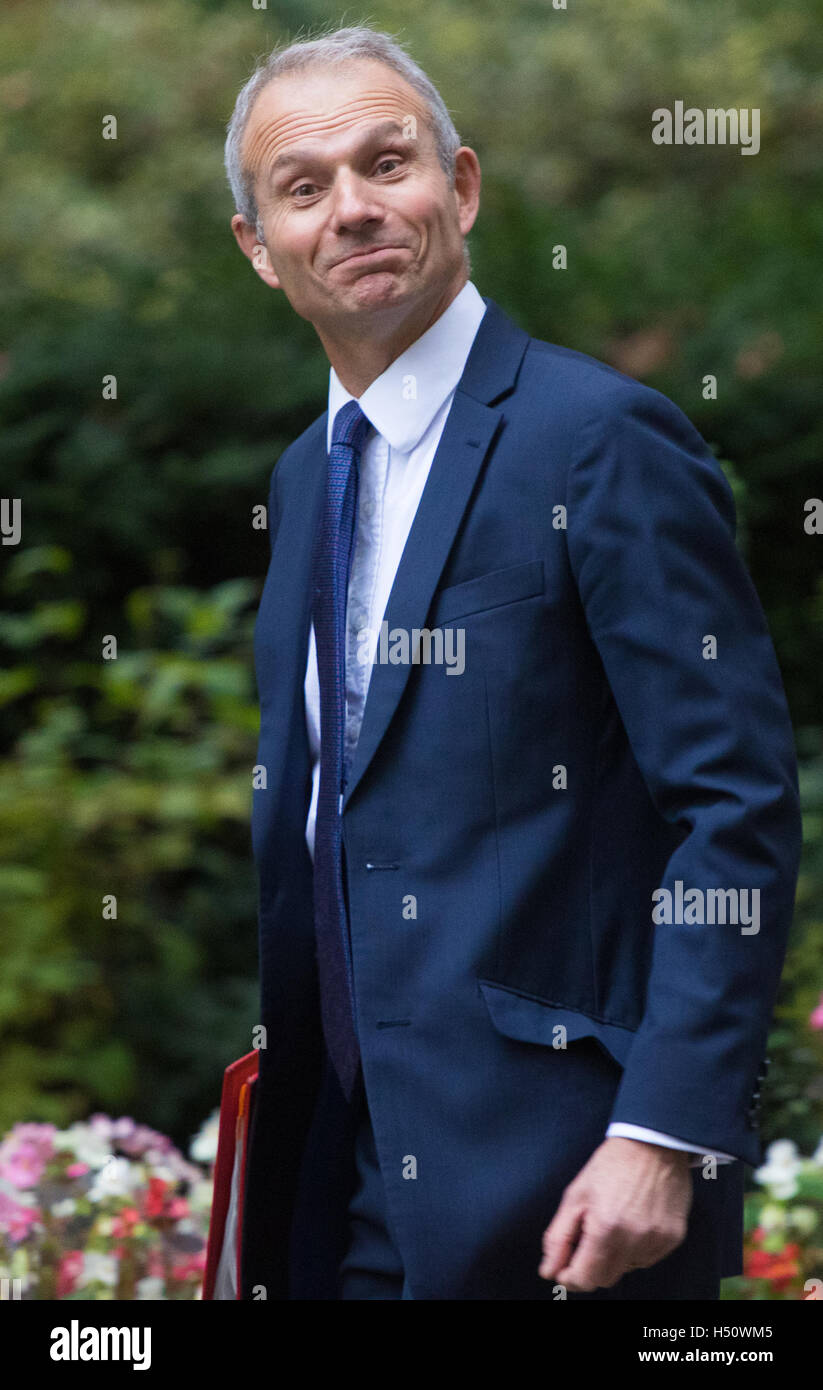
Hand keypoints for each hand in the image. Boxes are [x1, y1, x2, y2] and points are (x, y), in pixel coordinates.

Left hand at [538, 1137, 692, 1290]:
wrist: (653, 1143)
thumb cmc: (611, 1165)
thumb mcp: (575, 1195)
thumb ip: (558, 1238)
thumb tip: (548, 1271)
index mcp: (606, 1228)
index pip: (585, 1279)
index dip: (570, 1277)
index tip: (565, 1266)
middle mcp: (634, 1240)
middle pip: (606, 1279)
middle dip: (591, 1266)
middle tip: (587, 1238)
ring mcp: (657, 1241)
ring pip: (627, 1268)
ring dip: (615, 1256)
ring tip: (614, 1221)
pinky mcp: (673, 1238)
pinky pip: (648, 1258)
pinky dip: (636, 1248)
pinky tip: (633, 1221)